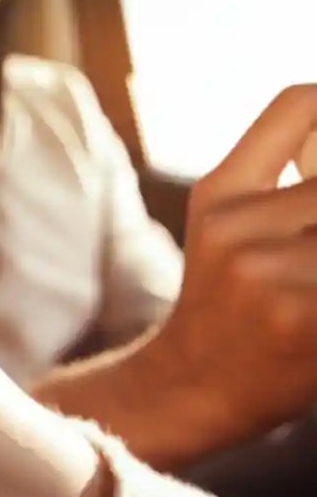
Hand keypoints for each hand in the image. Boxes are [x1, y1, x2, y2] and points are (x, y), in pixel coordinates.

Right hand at [150, 85, 316, 448]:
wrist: (191, 391)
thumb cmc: (237, 308)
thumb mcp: (236, 230)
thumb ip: (293, 187)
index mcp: (221, 192)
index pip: (300, 105)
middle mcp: (233, 223)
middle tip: (312, 249)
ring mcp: (262, 270)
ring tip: (313, 283)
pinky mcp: (296, 315)